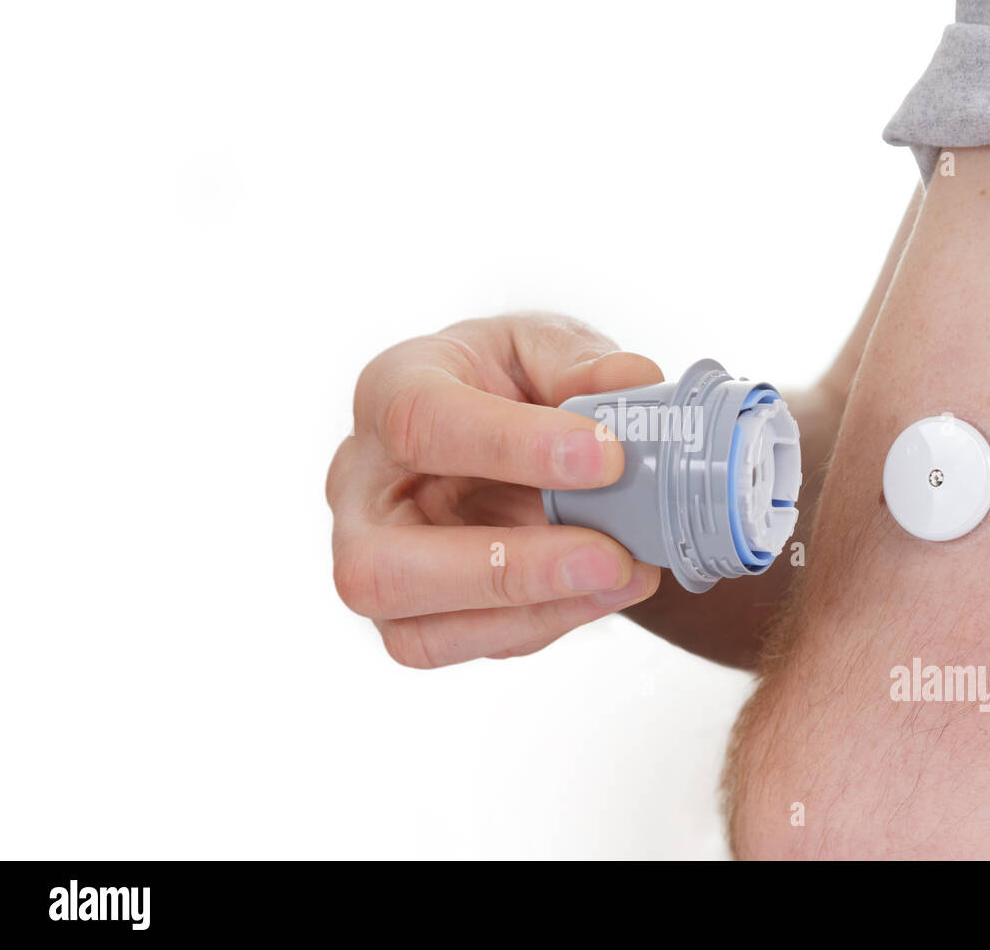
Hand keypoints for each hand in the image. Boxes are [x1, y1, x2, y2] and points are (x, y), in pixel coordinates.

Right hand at [327, 313, 663, 667]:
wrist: (509, 435)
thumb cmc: (510, 382)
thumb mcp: (545, 345)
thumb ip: (581, 362)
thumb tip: (629, 383)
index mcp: (385, 394)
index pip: (420, 423)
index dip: (512, 444)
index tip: (606, 457)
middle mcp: (360, 490)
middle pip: (381, 563)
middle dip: (504, 569)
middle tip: (607, 555)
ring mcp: (378, 564)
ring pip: (416, 631)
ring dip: (532, 612)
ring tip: (623, 576)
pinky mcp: (416, 617)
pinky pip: (470, 645)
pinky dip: (547, 623)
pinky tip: (608, 589)